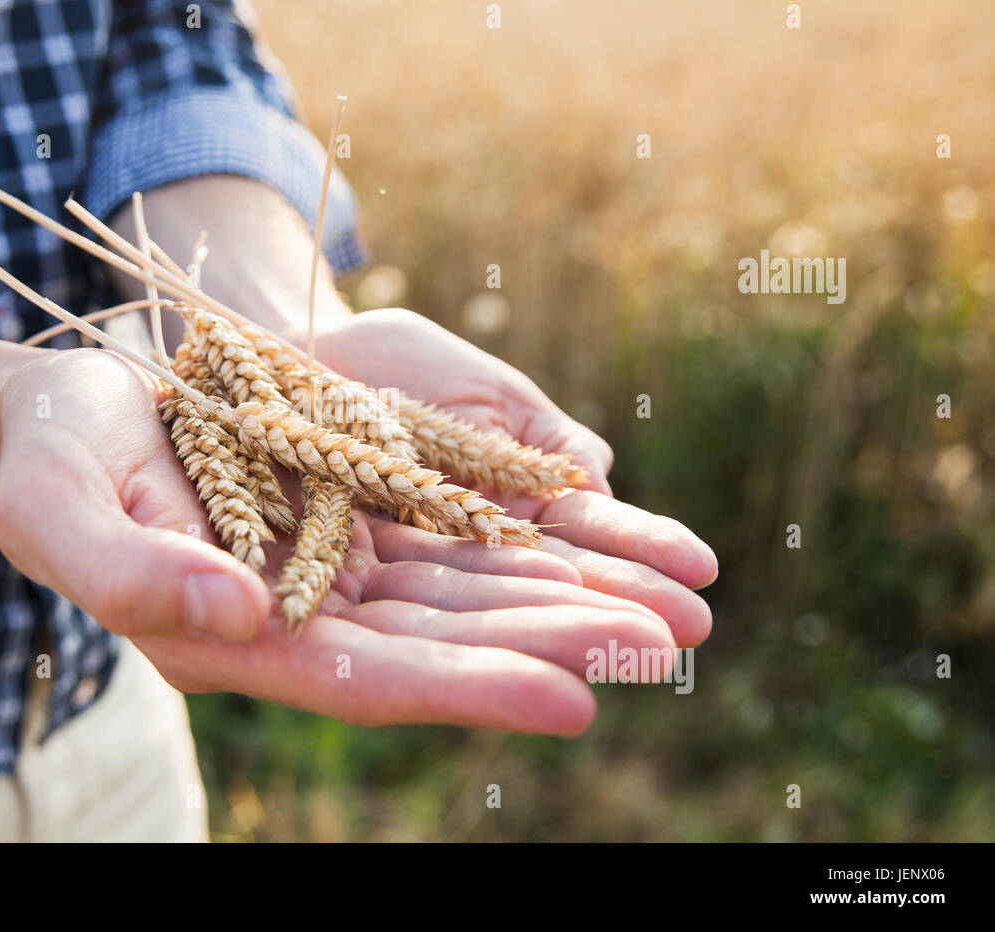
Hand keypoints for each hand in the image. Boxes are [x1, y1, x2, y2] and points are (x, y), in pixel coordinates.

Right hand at [0, 348, 676, 734]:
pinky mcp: (355, 510)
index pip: (367, 679)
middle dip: (554, 644)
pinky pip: (454, 529)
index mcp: (235, 641)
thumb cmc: (51, 463)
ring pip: (466, 590)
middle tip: (665, 645)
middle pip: (445, 641)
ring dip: (564, 597)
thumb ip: (131, 576)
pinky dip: (525, 537)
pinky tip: (600, 541)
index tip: (573, 697)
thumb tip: (244, 617)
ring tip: (667, 607)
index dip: (469, 689)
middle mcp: (302, 615)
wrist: (72, 408)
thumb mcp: (59, 512)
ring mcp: (335, 564)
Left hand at [314, 308, 717, 646]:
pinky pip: (407, 607)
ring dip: (559, 628)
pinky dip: (465, 632)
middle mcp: (465, 550)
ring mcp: (410, 571)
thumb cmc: (399, 362)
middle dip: (616, 606)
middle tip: (691, 633)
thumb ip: (546, 449)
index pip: (584, 535)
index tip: (703, 569)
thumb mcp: (489, 397)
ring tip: (637, 649)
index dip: (640, 552)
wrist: (296, 347)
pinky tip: (526, 650)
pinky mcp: (345, 584)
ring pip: (487, 607)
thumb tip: (598, 493)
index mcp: (509, 501)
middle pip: (545, 585)